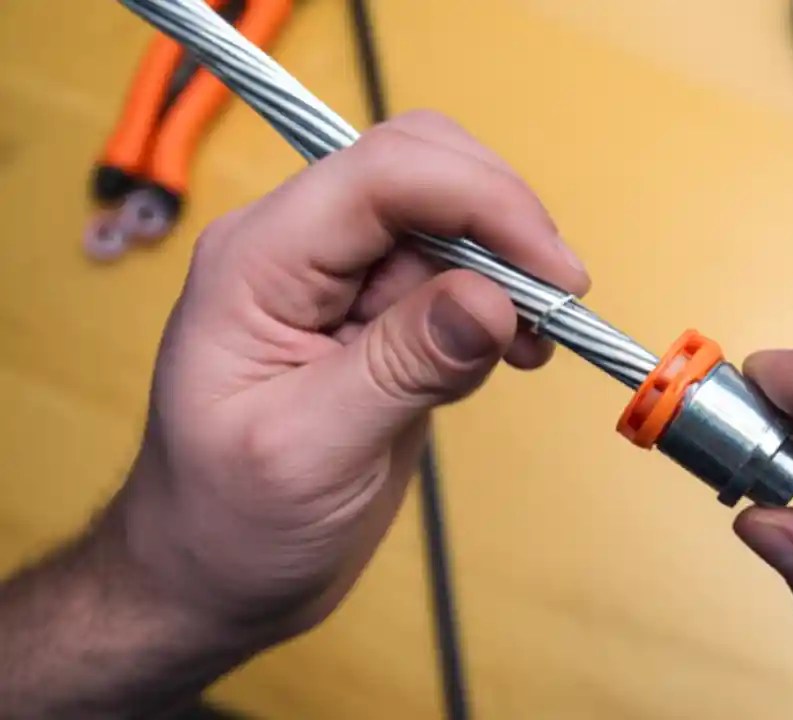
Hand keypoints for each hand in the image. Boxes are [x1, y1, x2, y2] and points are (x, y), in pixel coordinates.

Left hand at [116, 111, 589, 635]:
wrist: (213, 578)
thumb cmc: (230, 524)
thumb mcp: (309, 453)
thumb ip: (400, 368)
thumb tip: (492, 299)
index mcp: (260, 262)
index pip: (382, 175)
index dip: (479, 200)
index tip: (551, 271)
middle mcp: (301, 251)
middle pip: (421, 169)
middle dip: (500, 218)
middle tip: (556, 299)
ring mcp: (344, 282)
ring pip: (451, 219)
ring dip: (510, 267)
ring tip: (531, 345)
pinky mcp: (383, 319)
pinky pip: (459, 276)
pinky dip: (501, 305)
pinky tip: (513, 354)